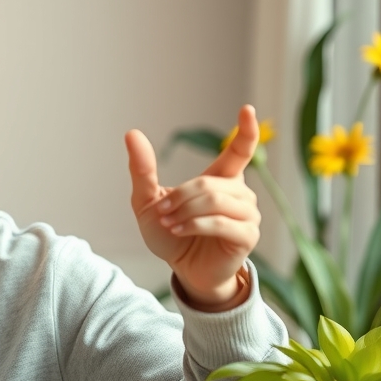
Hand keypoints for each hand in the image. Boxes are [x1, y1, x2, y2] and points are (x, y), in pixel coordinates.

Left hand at [126, 105, 260, 307]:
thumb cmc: (170, 235)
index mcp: (220, 180)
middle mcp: (240, 194)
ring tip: (170, 223)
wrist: (182, 270)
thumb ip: (143, 170)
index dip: (245, 131)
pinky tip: (179, 230)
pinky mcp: (247, 237)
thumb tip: (132, 133)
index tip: (247, 109)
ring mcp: (248, 216)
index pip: (240, 151)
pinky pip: (222, 223)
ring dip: (185, 212)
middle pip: (209, 183)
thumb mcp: (148, 202)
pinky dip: (195, 225)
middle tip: (162, 212)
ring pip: (215, 200)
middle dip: (179, 198)